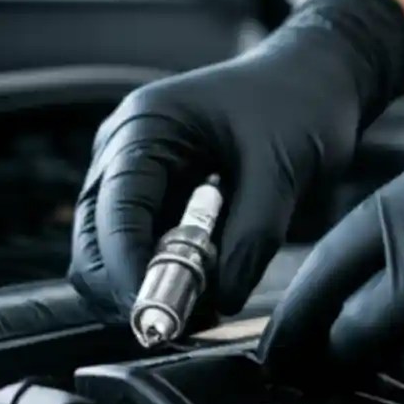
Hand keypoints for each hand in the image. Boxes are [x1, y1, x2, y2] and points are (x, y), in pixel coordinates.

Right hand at [69, 0, 403, 318]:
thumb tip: (222, 299)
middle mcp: (122, 149)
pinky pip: (135, 250)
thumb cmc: (297, 103)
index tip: (156, 315)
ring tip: (198, 308)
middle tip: (178, 325)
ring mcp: (129, 173)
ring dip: (142, 287)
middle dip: (126, 288)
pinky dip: (159, 278)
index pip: (114, 212)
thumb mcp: (283, 168)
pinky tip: (201, 289)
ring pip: (104, 254)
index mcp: (146, 127)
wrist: (312, 78)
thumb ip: (251, 236)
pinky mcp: (148, 196)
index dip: (126, 271)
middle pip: (91, 242)